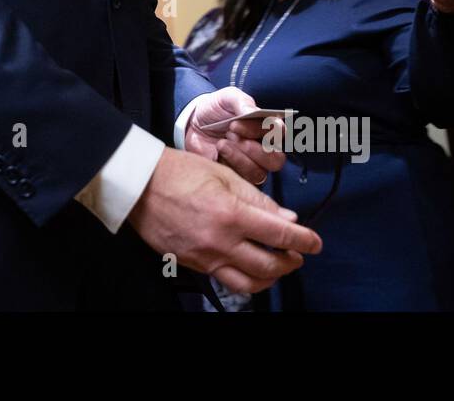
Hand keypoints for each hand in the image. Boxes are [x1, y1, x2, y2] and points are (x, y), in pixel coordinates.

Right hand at [128, 147, 321, 293]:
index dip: (304, 241)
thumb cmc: (179, 171)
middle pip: (269, 265)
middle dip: (291, 262)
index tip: (315, 243)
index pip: (280, 235)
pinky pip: (224, 278)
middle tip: (297, 255)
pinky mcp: (192, 264)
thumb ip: (258, 200)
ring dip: (270, 277)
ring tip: (276, 266)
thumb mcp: (224, 175)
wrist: (138, 183)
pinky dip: (244, 277)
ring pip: (248, 282)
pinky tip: (248, 266)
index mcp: (232, 214)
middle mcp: (221, 241)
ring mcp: (205, 257)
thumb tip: (287, 219)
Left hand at [183, 87, 285, 186]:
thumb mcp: (227, 98)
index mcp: (267, 127)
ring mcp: (251, 164)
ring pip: (259, 172)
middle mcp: (264, 148)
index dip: (267, 130)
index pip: (280, 133)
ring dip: (239, 158)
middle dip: (255, 149)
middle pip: (276, 160)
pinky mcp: (237, 175)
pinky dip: (229, 164)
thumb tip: (253, 110)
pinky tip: (219, 150)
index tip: (241, 120)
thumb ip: (241, 101)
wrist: (192, 124)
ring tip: (222, 142)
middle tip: (233, 134)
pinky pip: (241, 179)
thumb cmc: (215, 110)